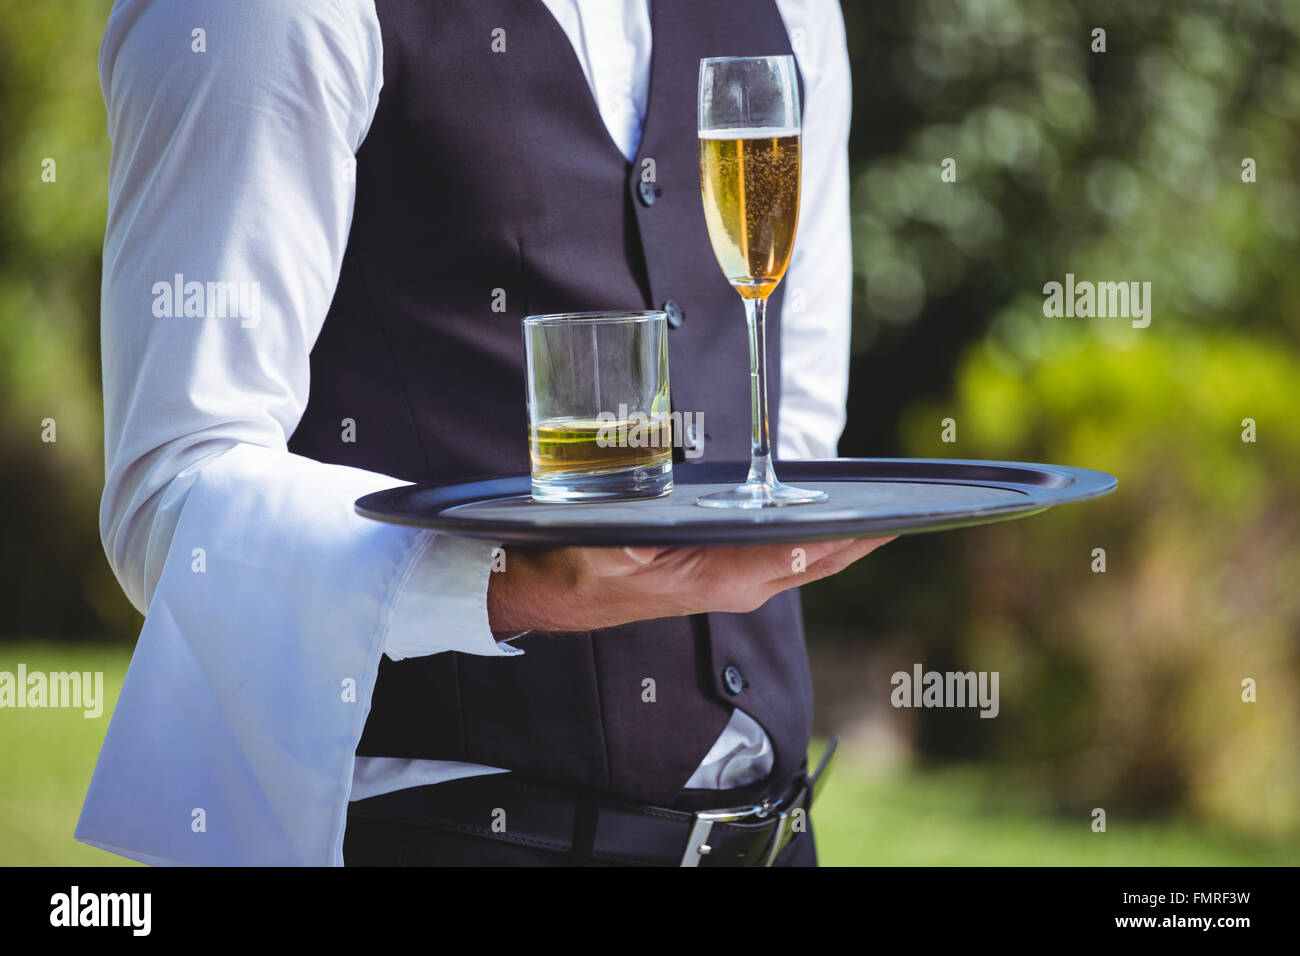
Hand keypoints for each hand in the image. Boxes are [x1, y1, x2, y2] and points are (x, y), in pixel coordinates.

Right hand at [487, 537, 893, 632]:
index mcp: (719, 579)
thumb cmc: (575, 570)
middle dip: (869, 534)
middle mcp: (735, 583)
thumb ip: (637, 547)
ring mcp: (731, 580)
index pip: (802, 554)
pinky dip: (818, 536)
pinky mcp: (720, 571)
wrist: (548, 593)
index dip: (853, 536)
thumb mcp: (604, 554)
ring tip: (894, 508)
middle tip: (921, 507)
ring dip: (850, 536)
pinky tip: (834, 517)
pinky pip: (786, 554)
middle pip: (820, 558)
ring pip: (807, 558)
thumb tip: (659, 539)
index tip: (898, 518)